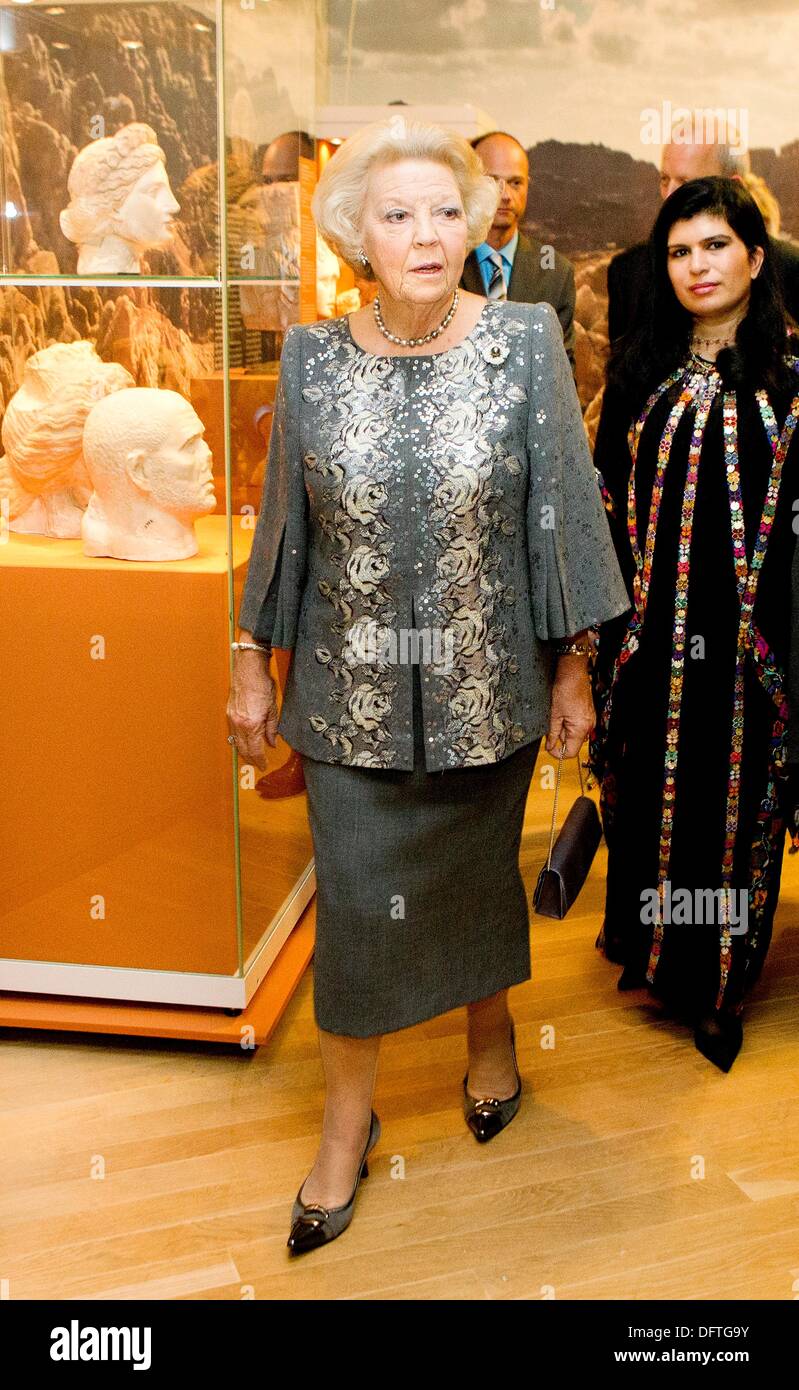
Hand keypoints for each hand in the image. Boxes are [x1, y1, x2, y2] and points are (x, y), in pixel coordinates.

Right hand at [226, 650, 277, 770]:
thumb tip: (272, 742)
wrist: (248, 669)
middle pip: (243, 749)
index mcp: (251, 724)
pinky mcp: (229, 713)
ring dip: (244, 751)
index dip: (260, 761)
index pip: (255, 750)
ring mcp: (231, 718)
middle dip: (251, 759)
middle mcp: (239, 724)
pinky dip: (238, 740)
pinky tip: (244, 741)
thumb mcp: (272, 708)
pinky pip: (232, 733)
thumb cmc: (261, 684)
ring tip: (252, 756)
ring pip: (236, 742)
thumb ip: (272, 728)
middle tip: (258, 764)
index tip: (263, 766)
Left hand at [546, 659, 594, 759]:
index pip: (570, 752)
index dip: (559, 752)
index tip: (550, 748)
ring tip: (559, 716)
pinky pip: (579, 727)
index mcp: (580, 728)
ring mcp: (590, 721)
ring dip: (565, 730)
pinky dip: (570, 725)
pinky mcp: (589, 716)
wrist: (573, 675)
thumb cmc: (565, 690)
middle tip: (552, 726)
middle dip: (561, 738)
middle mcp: (588, 726)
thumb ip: (553, 733)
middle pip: (573, 743)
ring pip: (575, 735)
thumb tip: (550, 746)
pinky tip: (565, 714)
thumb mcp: (554, 714)